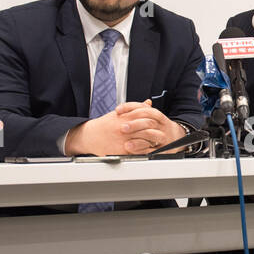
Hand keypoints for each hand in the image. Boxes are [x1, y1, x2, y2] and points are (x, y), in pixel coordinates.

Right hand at [65, 100, 181, 154]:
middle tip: (163, 133)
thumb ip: (135, 108)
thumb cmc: (105, 125)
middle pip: (149, 126)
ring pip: (146, 138)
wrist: (90, 136)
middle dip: (157, 130)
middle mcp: (126, 127)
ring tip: (158, 141)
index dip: (156, 119)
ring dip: (154, 140)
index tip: (160, 122)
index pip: (147, 115)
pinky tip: (151, 149)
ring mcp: (125, 138)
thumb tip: (148, 103)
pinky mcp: (123, 150)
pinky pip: (140, 150)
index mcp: (126, 116)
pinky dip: (147, 150)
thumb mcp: (120, 113)